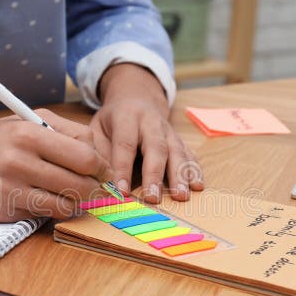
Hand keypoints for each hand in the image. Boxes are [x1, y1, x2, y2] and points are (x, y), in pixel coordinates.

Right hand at [0, 105, 111, 221]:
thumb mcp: (27, 122)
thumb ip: (65, 132)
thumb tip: (100, 155)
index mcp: (30, 133)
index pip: (85, 157)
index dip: (102, 168)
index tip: (104, 173)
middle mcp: (20, 160)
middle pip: (79, 184)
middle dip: (93, 190)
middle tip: (94, 189)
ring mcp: (11, 187)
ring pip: (64, 205)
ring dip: (75, 204)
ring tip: (71, 195)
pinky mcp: (3, 209)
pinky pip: (43, 215)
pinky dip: (51, 210)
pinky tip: (47, 200)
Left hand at [90, 64, 203, 202]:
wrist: (137, 97)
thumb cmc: (114, 120)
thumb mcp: (97, 127)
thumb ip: (99, 151)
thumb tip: (101, 181)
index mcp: (127, 117)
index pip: (125, 145)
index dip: (123, 169)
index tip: (121, 192)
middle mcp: (151, 123)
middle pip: (156, 148)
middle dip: (155, 175)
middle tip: (153, 198)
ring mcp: (169, 131)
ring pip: (177, 151)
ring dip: (180, 175)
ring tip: (181, 196)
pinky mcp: (180, 139)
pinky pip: (189, 154)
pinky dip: (194, 170)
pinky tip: (197, 186)